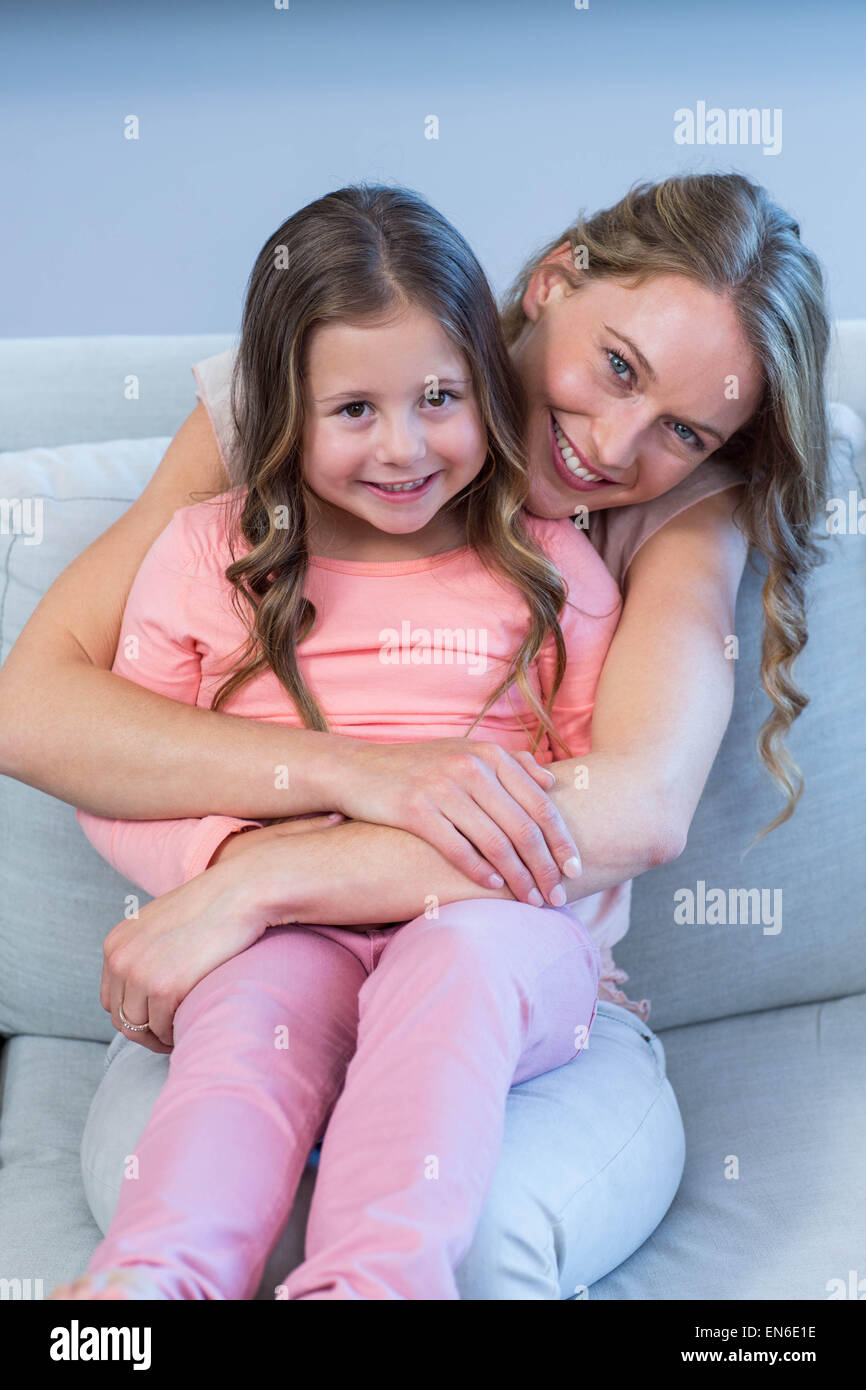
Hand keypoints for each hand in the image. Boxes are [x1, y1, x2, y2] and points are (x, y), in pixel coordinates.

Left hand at [99, 820, 339, 1052]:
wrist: (240, 893)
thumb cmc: (211, 908)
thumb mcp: (161, 924)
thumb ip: (145, 950)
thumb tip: (148, 981)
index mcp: (116, 944)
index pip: (111, 999)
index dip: (134, 1014)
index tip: (158, 1019)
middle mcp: (120, 959)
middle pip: (120, 1018)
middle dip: (144, 1031)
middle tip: (171, 1034)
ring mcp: (140, 974)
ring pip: (137, 1029)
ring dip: (158, 1037)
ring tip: (181, 1033)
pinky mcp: (165, 988)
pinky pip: (161, 1029)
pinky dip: (174, 1036)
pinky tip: (190, 1027)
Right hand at [331, 741, 581, 905]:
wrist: (357, 769)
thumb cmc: (418, 768)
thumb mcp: (464, 753)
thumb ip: (509, 764)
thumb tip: (551, 780)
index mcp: (489, 754)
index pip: (539, 803)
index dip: (562, 840)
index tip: (577, 870)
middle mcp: (470, 767)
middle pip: (523, 826)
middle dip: (546, 867)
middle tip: (559, 897)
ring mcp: (442, 787)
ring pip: (495, 841)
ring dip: (518, 877)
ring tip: (531, 901)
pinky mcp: (414, 808)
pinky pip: (457, 847)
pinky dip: (479, 871)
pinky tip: (493, 888)